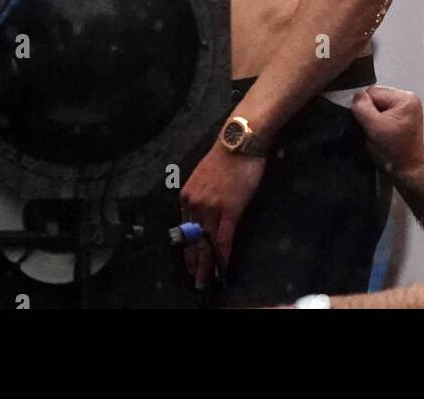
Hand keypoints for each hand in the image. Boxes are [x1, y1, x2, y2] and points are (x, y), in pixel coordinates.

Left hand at [179, 142, 266, 288]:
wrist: (238, 142)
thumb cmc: (225, 158)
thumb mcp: (203, 178)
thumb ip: (200, 196)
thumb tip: (202, 215)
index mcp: (187, 197)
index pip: (185, 231)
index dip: (187, 250)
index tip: (189, 264)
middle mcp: (195, 204)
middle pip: (193, 240)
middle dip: (194, 262)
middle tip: (196, 280)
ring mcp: (211, 207)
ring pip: (206, 243)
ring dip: (206, 266)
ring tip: (206, 281)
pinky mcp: (230, 210)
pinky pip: (223, 238)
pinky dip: (222, 256)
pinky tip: (222, 268)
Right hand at [350, 83, 423, 175]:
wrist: (408, 171)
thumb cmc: (394, 151)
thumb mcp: (374, 127)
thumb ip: (362, 107)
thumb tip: (357, 95)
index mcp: (405, 98)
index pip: (373, 92)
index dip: (365, 108)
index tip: (368, 125)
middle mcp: (408, 98)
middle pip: (376, 97)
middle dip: (370, 112)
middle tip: (372, 130)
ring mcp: (407, 107)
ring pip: (378, 105)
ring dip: (374, 117)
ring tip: (377, 132)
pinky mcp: (404, 116)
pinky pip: (384, 111)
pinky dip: (379, 121)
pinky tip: (382, 131)